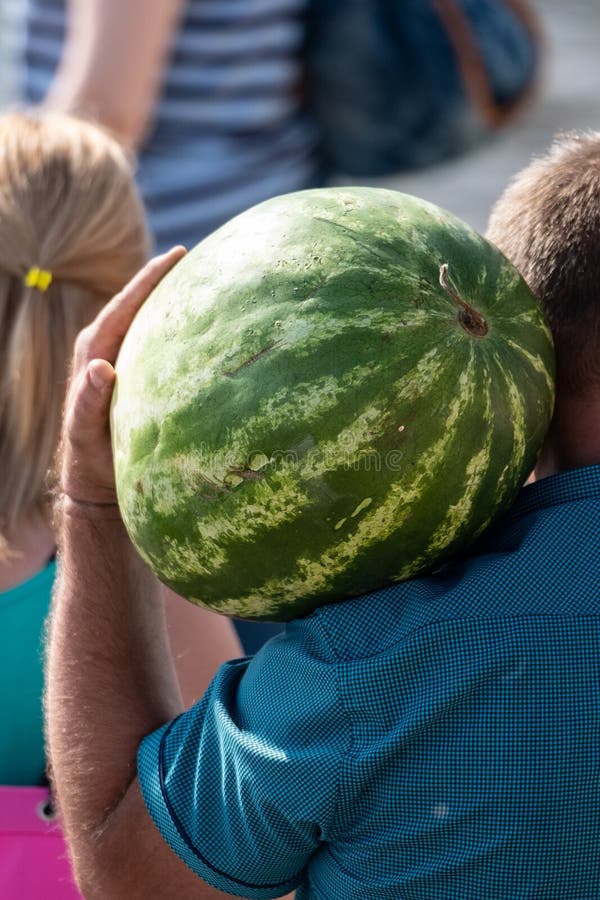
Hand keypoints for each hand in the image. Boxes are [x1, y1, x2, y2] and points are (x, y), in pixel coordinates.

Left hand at [59, 246, 185, 506]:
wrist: (94, 478)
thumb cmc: (92, 458)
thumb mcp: (86, 431)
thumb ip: (89, 401)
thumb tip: (100, 366)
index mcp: (92, 352)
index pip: (122, 306)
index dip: (148, 279)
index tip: (176, 255)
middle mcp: (102, 348)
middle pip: (134, 303)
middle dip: (161, 278)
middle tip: (194, 255)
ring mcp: (116, 357)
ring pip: (143, 319)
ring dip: (167, 298)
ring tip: (199, 279)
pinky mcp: (129, 370)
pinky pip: (151, 338)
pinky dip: (170, 324)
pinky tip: (195, 322)